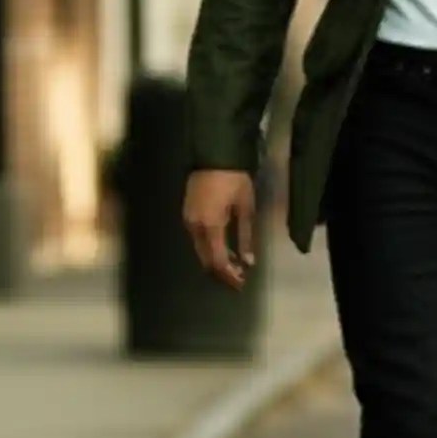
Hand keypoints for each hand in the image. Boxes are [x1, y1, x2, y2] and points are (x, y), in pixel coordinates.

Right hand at [183, 170, 256, 290]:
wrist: (215, 154)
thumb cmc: (235, 180)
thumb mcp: (246, 208)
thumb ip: (246, 236)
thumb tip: (248, 261)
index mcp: (209, 226)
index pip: (216, 261)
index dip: (228, 275)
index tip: (241, 283)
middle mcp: (194, 226)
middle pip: (205, 259)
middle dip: (222, 272)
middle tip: (239, 278)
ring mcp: (188, 219)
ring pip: (200, 250)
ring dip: (216, 260)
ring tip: (235, 265)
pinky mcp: (188, 213)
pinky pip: (198, 239)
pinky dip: (210, 248)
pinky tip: (224, 248)